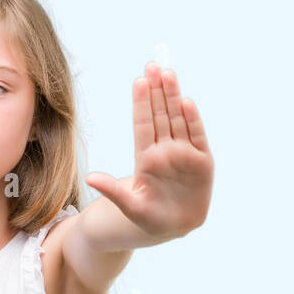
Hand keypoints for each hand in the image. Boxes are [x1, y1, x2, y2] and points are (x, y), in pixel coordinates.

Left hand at [85, 61, 213, 240]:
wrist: (174, 228)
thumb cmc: (148, 218)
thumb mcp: (129, 207)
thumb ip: (114, 192)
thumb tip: (91, 179)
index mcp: (146, 158)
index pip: (143, 124)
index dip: (142, 103)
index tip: (139, 81)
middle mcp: (165, 151)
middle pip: (160, 116)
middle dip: (157, 91)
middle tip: (154, 65)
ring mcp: (184, 154)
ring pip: (178, 120)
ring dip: (174, 98)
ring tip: (168, 75)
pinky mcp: (202, 162)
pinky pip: (197, 137)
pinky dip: (193, 121)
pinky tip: (187, 103)